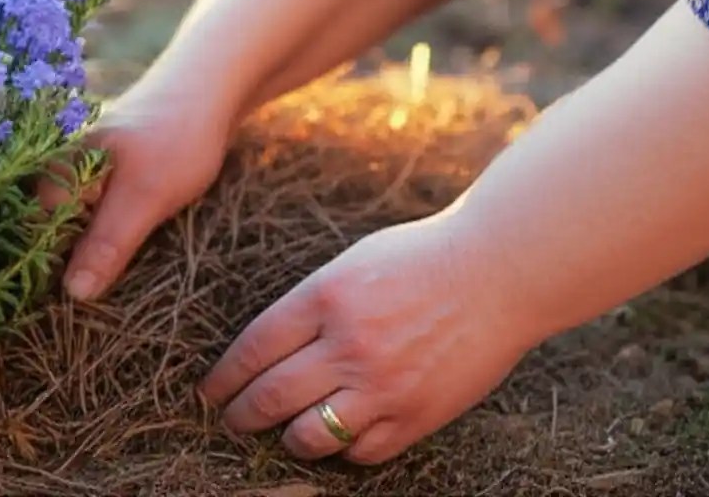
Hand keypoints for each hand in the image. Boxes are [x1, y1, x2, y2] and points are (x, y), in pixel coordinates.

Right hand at [45, 74, 235, 301]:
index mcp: (57, 167)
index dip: (48, 268)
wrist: (215, 85)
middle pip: (55, 227)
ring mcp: (87, 164)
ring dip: (95, 245)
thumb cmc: (177, 138)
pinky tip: (129, 240)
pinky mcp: (112, 167)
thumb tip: (73, 293)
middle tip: (97, 289)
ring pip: (80, 218)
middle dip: (72, 259)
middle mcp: (64, 164)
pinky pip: (100, 206)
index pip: (35, 231)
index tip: (66, 300)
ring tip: (117, 266)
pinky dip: (111, 227)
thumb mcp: (144, 199)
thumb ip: (107, 244)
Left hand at [200, 212, 538, 464]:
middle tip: (231, 420)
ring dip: (288, 439)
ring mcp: (383, 384)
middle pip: (271, 397)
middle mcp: (349, 344)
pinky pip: (362, 451)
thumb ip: (312, 306)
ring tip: (284, 434)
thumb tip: (269, 349)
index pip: (253, 349)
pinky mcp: (416, 414)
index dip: (224, 377)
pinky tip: (340, 437)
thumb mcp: (351, 265)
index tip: (210, 392)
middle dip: (241, 416)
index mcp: (326, 298)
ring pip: (310, 436)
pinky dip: (344, 449)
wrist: (499, 270)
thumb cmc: (421, 258)